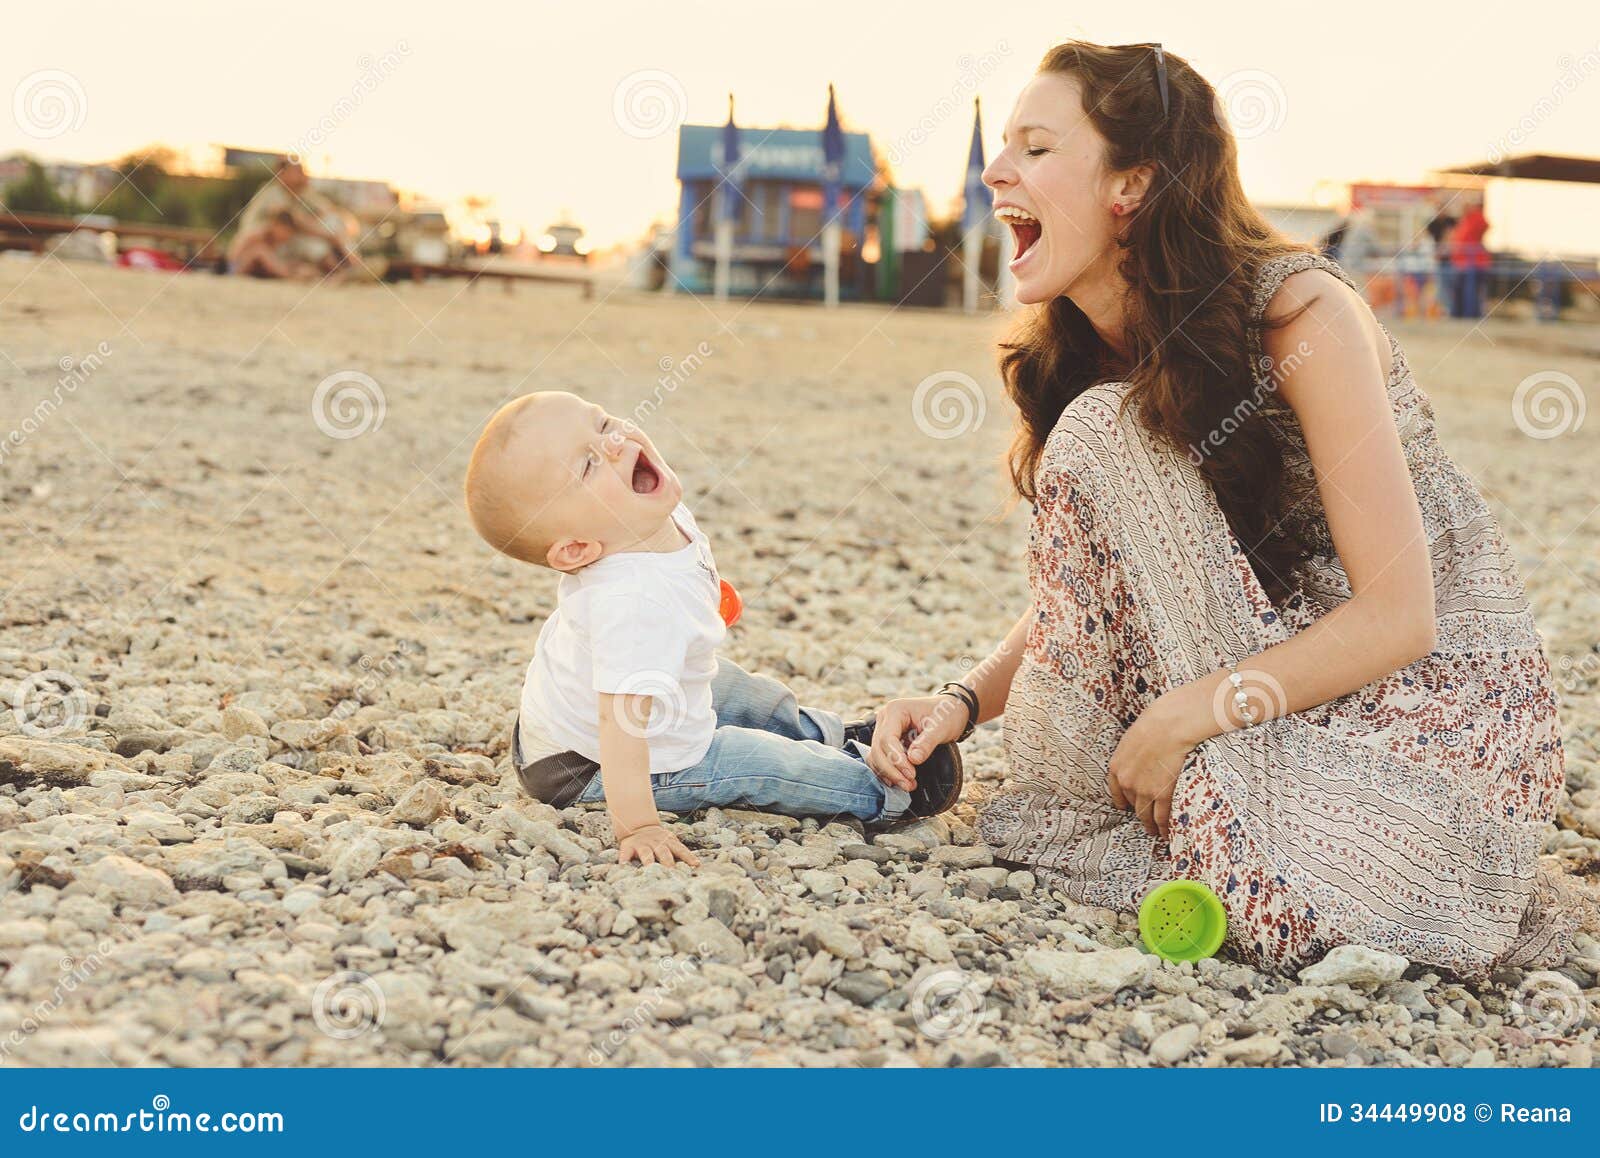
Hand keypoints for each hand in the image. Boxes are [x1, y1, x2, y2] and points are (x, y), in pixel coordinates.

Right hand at [616, 823, 699, 867]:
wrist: (638, 826)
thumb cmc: (658, 841)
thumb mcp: (669, 841)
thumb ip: (679, 852)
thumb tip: (697, 866)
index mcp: (669, 842)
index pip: (681, 850)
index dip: (688, 857)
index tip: (696, 865)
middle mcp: (656, 843)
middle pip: (664, 853)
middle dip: (669, 864)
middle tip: (673, 874)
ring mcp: (642, 845)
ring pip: (647, 855)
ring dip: (649, 863)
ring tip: (651, 872)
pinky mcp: (628, 847)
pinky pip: (625, 855)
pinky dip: (624, 860)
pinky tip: (624, 867)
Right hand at [866, 694, 967, 791]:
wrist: (948, 711)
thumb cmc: (945, 714)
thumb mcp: (941, 727)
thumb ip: (927, 743)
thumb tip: (913, 760)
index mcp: (895, 711)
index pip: (887, 738)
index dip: (896, 759)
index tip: (911, 774)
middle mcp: (885, 719)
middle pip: (877, 749)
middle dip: (891, 770)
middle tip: (908, 785)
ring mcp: (884, 730)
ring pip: (875, 756)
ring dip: (889, 773)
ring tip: (908, 785)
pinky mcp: (887, 741)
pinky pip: (880, 759)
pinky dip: (888, 771)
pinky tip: (901, 781)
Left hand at [1107, 695, 1198, 841]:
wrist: (1169, 727)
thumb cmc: (1155, 725)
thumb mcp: (1133, 738)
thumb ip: (1133, 753)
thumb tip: (1140, 757)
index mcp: (1116, 767)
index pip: (1116, 792)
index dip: (1123, 802)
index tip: (1126, 808)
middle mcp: (1127, 782)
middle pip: (1132, 806)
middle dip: (1139, 816)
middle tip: (1145, 823)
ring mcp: (1143, 791)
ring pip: (1145, 815)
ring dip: (1151, 826)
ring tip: (1156, 833)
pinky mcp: (1161, 795)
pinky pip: (1161, 817)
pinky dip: (1164, 827)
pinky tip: (1166, 832)